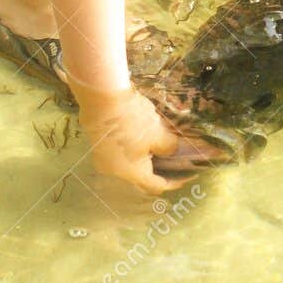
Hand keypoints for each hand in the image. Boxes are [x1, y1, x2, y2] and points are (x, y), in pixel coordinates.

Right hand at [68, 75, 194, 194]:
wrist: (101, 96)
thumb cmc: (132, 119)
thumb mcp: (157, 133)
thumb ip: (169, 147)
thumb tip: (172, 151)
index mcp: (131, 172)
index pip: (156, 185)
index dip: (173, 182)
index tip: (186, 176)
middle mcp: (114, 170)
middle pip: (141, 175)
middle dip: (158, 167)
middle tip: (173, 158)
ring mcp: (102, 157)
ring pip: (129, 162)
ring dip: (144, 155)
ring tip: (159, 142)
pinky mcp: (97, 143)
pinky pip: (119, 151)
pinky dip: (132, 146)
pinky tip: (141, 133)